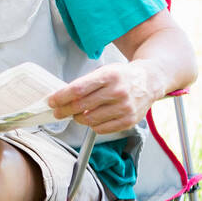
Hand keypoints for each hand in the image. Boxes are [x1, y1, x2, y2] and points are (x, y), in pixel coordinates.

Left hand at [45, 62, 160, 133]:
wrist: (149, 81)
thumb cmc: (123, 76)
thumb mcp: (104, 71)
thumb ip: (85, 84)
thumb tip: (62, 98)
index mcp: (109, 76)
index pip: (78, 89)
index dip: (61, 97)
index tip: (51, 101)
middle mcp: (118, 91)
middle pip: (81, 106)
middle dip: (64, 110)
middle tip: (58, 112)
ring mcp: (124, 107)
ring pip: (89, 120)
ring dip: (78, 118)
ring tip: (78, 114)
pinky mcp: (128, 121)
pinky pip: (101, 129)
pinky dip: (92, 125)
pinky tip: (93, 118)